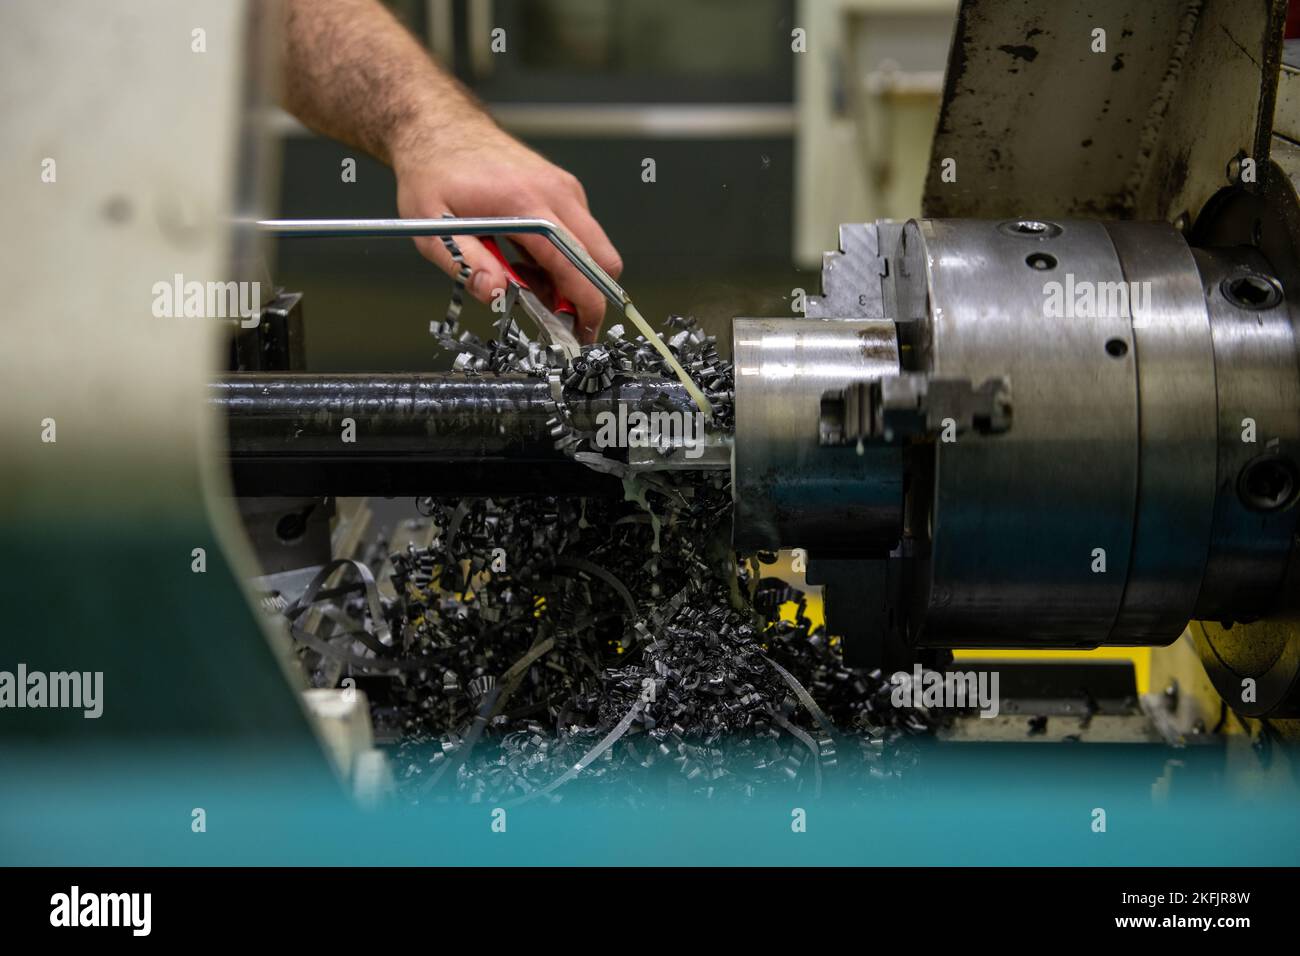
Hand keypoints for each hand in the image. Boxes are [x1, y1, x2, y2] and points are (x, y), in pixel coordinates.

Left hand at [393, 120, 621, 342]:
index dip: (585, 306)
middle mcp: (555, 192)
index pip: (575, 265)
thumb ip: (465, 263)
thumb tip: (496, 293)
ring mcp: (563, 187)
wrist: (438, 126)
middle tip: (552, 314)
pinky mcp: (563, 188)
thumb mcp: (431, 226)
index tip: (581, 333)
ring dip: (570, 277)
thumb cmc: (432, 171)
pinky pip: (581, 233)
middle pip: (601, 258)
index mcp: (526, 204)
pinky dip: (564, 257)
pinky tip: (526, 256)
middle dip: (586, 295)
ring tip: (523, 278)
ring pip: (593, 249)